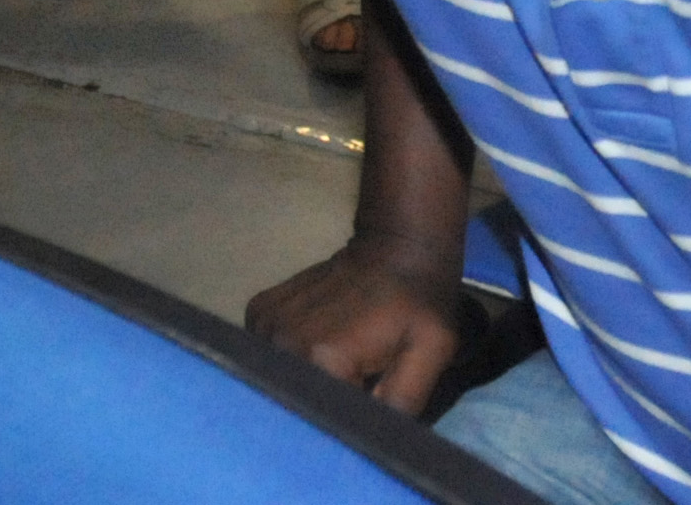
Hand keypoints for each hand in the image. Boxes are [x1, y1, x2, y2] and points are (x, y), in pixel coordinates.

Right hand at [246, 233, 469, 413]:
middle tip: (351, 396)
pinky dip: (284, 362)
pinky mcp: (259, 311)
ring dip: (301, 385)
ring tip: (332, 375)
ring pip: (278, 379)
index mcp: (323, 356)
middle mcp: (283, 340)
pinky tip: (311, 354)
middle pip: (298, 399)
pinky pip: (264, 355)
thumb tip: (375, 445)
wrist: (395, 245)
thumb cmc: (418, 303)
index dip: (346, 426)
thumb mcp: (431, 353)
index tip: (364, 418)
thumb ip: (403, 403)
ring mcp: (265, 322)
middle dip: (321, 407)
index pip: (325, 417)